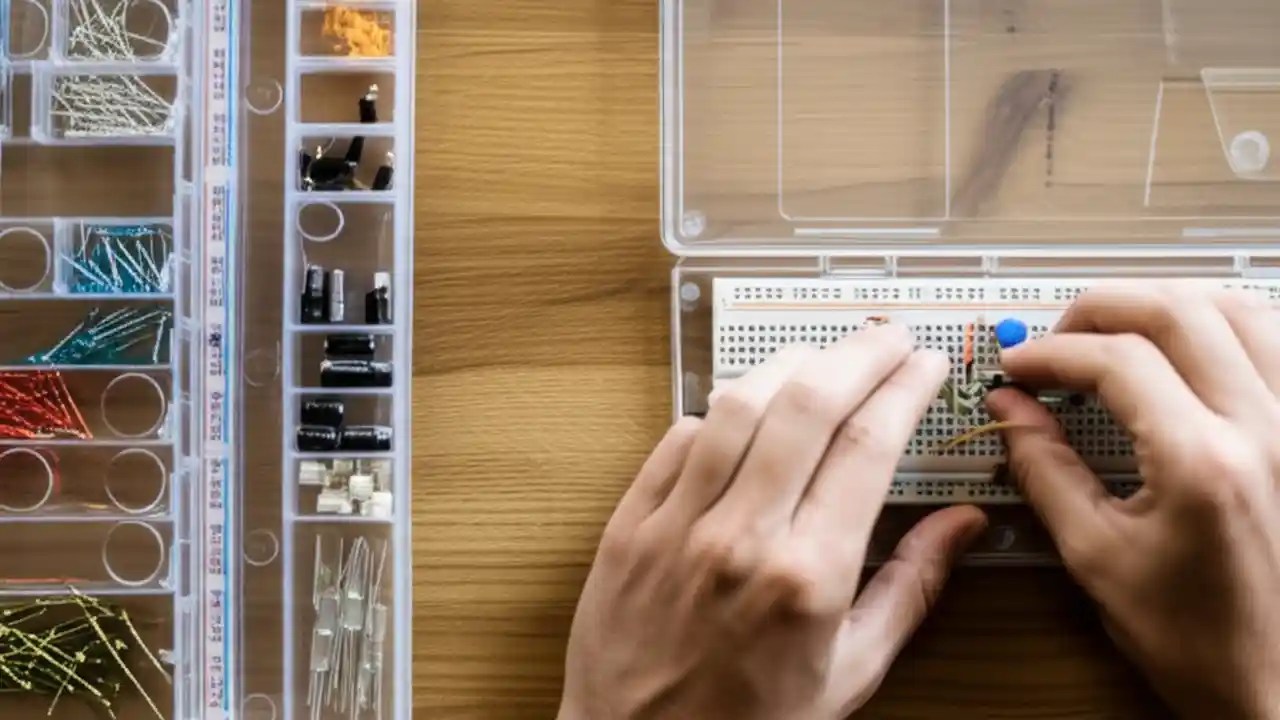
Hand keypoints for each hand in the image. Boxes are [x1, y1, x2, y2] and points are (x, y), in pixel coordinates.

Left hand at [559, 325, 986, 719]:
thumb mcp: (850, 673)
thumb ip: (910, 589)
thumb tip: (962, 525)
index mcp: (807, 578)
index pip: (869, 445)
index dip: (905, 389)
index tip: (926, 365)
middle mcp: (740, 539)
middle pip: (808, 404)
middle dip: (859, 353)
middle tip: (886, 337)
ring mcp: (677, 525)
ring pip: (737, 404)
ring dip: (788, 365)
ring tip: (822, 358)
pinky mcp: (630, 524)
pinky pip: (677, 437)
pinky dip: (719, 409)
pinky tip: (747, 406)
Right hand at [990, 283, 1279, 719]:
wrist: (1275, 686)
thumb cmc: (1201, 642)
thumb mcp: (1097, 557)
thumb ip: (1046, 470)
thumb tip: (1012, 411)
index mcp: (1203, 464)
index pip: (1117, 360)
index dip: (1052, 353)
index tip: (1019, 368)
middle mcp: (1265, 430)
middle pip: (1177, 310)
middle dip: (1101, 309)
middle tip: (1058, 339)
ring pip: (1236, 308)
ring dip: (1166, 302)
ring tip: (1117, 330)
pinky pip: (1273, 342)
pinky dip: (1221, 325)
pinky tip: (1185, 346)